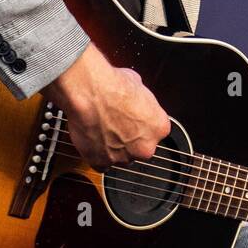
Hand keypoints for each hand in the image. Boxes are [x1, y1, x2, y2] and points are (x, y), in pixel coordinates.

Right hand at [42, 43, 169, 171]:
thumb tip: (135, 98)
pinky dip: (97, 154)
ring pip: (121, 157)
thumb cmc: (112, 85)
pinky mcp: (101, 162)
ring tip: (101, 129)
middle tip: (116, 124)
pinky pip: (101, 163)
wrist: (88, 91)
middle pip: (140, 148)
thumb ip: (141, 101)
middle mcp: (144, 147)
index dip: (142, 123)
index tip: (133, 118)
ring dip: (114, 147)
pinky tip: (93, 139)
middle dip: (130, 139)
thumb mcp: (137, 84)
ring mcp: (123, 158)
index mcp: (159, 128)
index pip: (155, 131)